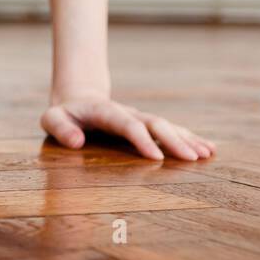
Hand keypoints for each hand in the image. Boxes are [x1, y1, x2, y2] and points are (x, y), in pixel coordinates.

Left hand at [41, 94, 215, 160]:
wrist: (78, 100)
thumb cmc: (64, 115)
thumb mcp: (52, 119)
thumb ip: (60, 129)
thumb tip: (77, 142)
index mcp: (107, 113)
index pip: (128, 126)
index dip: (143, 140)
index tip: (157, 158)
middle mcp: (129, 113)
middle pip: (155, 124)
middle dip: (174, 140)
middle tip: (192, 159)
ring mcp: (140, 118)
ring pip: (168, 126)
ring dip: (188, 139)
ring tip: (207, 153)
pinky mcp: (146, 124)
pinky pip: (171, 130)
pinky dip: (190, 138)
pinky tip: (208, 148)